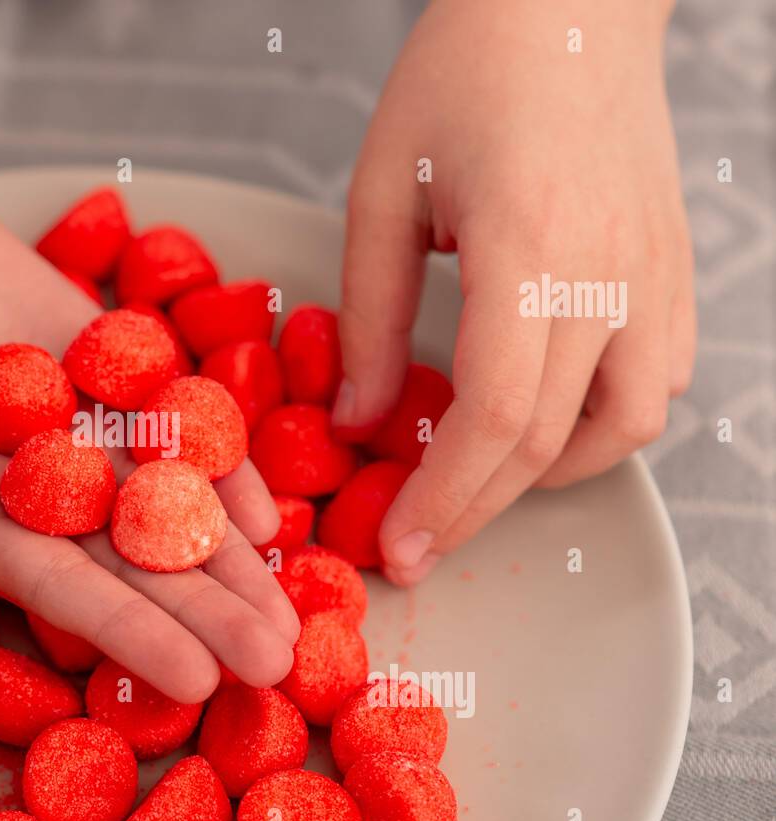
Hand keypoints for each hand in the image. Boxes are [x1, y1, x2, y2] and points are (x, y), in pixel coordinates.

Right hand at [0, 178, 297, 701]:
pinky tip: (278, 521)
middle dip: (204, 616)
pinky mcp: (109, 388)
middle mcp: (32, 495)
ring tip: (296, 615)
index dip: (124, 629)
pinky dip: (225, 477)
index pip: (56, 585)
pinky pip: (176, 441)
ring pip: (165, 516)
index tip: (194, 680)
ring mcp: (77, 445)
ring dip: (231, 566)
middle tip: (279, 668)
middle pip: (130, 567)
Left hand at [333, 0, 693, 584]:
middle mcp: (609, 271)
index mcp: (529, 248)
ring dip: (547, 474)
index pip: (493, 418)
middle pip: (548, 440)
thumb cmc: (462, 78)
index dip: (442, 500)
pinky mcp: (673, 267)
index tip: (399, 550)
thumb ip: (372, 317)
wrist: (566, 4)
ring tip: (477, 483)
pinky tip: (544, 422)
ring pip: (625, 426)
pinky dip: (603, 426)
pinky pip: (658, 381)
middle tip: (419, 548)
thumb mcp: (381, 190)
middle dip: (475, 510)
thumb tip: (363, 422)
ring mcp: (655, 271)